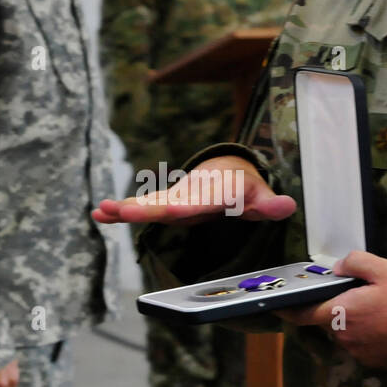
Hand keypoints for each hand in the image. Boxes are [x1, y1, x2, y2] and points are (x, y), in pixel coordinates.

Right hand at [91, 155, 295, 226]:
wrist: (228, 170)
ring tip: (103, 211)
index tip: (174, 211)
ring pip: (149, 204)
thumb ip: (271, 204)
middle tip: (122, 210)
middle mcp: (192, 193)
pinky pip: (143, 208)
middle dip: (145, 207)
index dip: (190, 206)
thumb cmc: (247, 189)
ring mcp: (176, 197)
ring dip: (126, 209)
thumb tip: (287, 206)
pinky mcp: (166, 203)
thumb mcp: (262, 196)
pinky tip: (100, 215)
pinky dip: (121, 211)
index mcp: (217, 192)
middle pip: (167, 202)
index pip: (203, 201)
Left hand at [280, 249, 386, 368]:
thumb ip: (354, 263)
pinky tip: (386, 322)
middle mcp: (344, 336)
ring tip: (378, 307)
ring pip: (345, 332)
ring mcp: (358, 352)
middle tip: (357, 294)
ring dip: (353, 321)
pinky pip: (361, 344)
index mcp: (340, 313)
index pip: (304, 314)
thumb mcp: (384, 269)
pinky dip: (367, 333)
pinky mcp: (373, 361)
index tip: (276, 306)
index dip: (288, 310)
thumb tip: (336, 268)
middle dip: (336, 308)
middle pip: (328, 320)